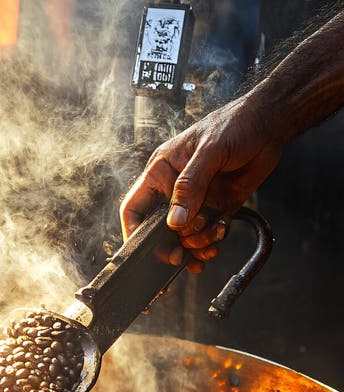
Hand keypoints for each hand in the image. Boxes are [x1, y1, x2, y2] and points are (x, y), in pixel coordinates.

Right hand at [120, 94, 283, 271]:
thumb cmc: (235, 124)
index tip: (141, 250)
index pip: (135, 207)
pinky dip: (213, 240)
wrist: (270, 125)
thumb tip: (174, 221)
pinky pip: (207, 235)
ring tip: (215, 231)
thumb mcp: (210, 150)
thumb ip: (190, 185)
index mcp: (162, 172)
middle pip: (160, 231)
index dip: (133, 230)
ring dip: (198, 243)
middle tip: (182, 254)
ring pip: (185, 238)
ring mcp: (195, 202)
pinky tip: (222, 228)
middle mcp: (175, 190)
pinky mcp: (216, 209)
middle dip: (172, 244)